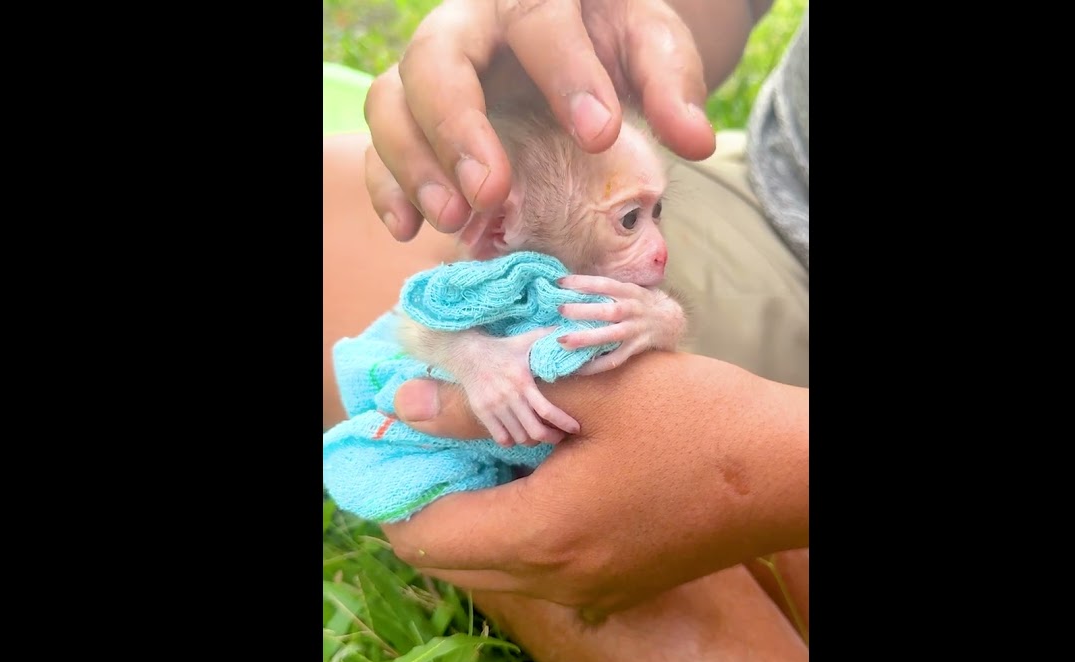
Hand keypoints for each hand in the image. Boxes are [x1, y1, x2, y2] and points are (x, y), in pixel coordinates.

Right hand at [363, 0, 715, 241]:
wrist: (579, 54)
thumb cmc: (613, 47)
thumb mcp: (651, 49)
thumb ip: (672, 83)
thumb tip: (696, 140)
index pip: (537, 19)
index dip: (565, 73)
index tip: (600, 133)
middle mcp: (467, 27)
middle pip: (435, 58)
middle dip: (458, 127)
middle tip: (493, 191)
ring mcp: (430, 72)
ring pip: (391, 101)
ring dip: (415, 165)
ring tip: (456, 219)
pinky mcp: (412, 117)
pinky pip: (378, 146)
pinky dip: (387, 188)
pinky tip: (410, 229)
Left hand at [386, 351, 808, 615]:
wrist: (789, 471)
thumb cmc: (697, 419)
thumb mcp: (588, 390)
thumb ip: (490, 401)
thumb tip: (407, 402)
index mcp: (544, 536)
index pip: (423, 536)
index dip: (398, 484)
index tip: (409, 429)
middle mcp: (557, 582)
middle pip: (452, 558)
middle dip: (431, 496)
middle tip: (445, 427)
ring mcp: (590, 592)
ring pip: (492, 564)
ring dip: (474, 509)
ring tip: (490, 438)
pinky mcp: (616, 585)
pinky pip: (536, 566)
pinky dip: (516, 522)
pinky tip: (539, 465)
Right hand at [447, 327, 578, 446]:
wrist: (467, 353)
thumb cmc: (503, 348)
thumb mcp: (526, 340)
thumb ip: (548, 337)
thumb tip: (570, 332)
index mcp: (523, 381)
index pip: (547, 410)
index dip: (564, 423)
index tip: (575, 428)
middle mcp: (509, 397)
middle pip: (535, 431)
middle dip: (552, 437)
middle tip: (559, 436)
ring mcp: (494, 406)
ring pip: (519, 438)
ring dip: (532, 440)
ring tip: (539, 434)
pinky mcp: (482, 412)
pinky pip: (501, 438)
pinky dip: (512, 441)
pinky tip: (517, 434)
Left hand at [556, 274, 686, 374]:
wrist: (672, 320)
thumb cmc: (641, 302)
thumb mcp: (628, 289)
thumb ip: (605, 288)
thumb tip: (570, 284)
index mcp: (629, 291)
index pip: (604, 284)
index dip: (582, 282)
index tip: (560, 282)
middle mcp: (633, 310)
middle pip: (607, 311)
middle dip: (583, 310)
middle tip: (560, 310)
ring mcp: (635, 330)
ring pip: (610, 335)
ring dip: (586, 338)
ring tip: (561, 341)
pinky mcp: (636, 348)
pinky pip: (615, 359)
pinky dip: (596, 365)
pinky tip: (577, 369)